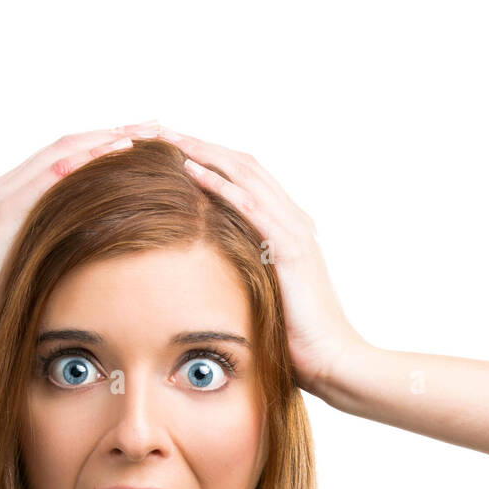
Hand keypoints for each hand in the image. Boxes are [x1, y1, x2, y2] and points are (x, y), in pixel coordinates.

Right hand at [0, 128, 135, 357]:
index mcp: (12, 201)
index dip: (104, 149)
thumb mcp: (33, 276)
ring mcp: (4, 194)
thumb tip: (92, 268)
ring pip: (63, 150)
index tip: (145, 146)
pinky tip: (118, 150)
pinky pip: (52, 173)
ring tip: (147, 132)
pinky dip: (87, 159)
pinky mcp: (6, 209)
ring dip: (108, 138)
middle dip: (115, 133)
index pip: (64, 162)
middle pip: (68, 146)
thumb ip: (55, 258)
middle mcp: (6, 188)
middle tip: (158, 127)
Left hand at [117, 123, 369, 397]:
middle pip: (239, 162)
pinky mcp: (290, 249)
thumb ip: (244, 277)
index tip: (165, 145)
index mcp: (284, 226)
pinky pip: (252, 206)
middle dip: (196, 141)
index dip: (204, 155)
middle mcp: (291, 217)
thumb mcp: (263, 299)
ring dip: (202, 151)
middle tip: (155, 127)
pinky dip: (222, 185)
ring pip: (244, 174)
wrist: (333, 361)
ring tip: (166, 136)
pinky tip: (193, 171)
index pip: (241, 176)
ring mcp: (293, 230)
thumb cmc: (296, 340)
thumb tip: (207, 281)